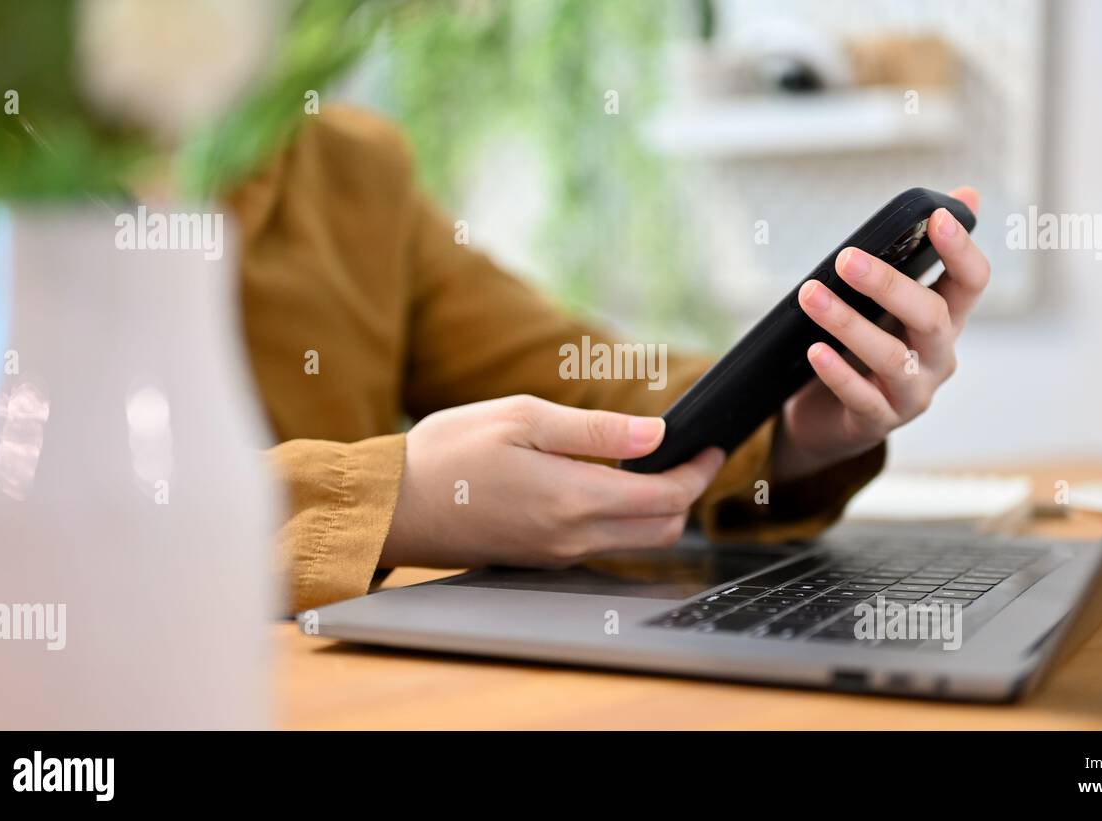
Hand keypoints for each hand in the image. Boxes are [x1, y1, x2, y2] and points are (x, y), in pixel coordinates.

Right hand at [383, 395, 725, 567]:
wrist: (391, 505)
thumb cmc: (448, 454)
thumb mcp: (522, 419)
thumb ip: (595, 432)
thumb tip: (654, 435)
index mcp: (573, 500)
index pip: (666, 498)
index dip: (698, 472)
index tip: (710, 446)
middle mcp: (572, 538)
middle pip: (663, 529)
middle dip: (686, 493)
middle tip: (690, 455)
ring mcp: (557, 553)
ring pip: (636, 541)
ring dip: (657, 508)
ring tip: (652, 465)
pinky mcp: (541, 557)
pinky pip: (602, 543)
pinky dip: (623, 518)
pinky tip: (608, 484)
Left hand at [773, 187, 990, 481]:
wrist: (828, 417)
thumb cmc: (860, 348)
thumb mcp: (885, 302)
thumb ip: (915, 254)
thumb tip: (968, 194)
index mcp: (945, 320)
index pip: (971, 282)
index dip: (960, 250)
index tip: (938, 217)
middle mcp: (938, 357)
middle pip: (931, 317)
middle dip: (889, 285)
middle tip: (846, 258)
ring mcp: (912, 393)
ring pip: (891, 358)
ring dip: (847, 323)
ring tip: (810, 295)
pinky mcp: (879, 421)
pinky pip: (862, 398)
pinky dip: (838, 373)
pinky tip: (815, 351)